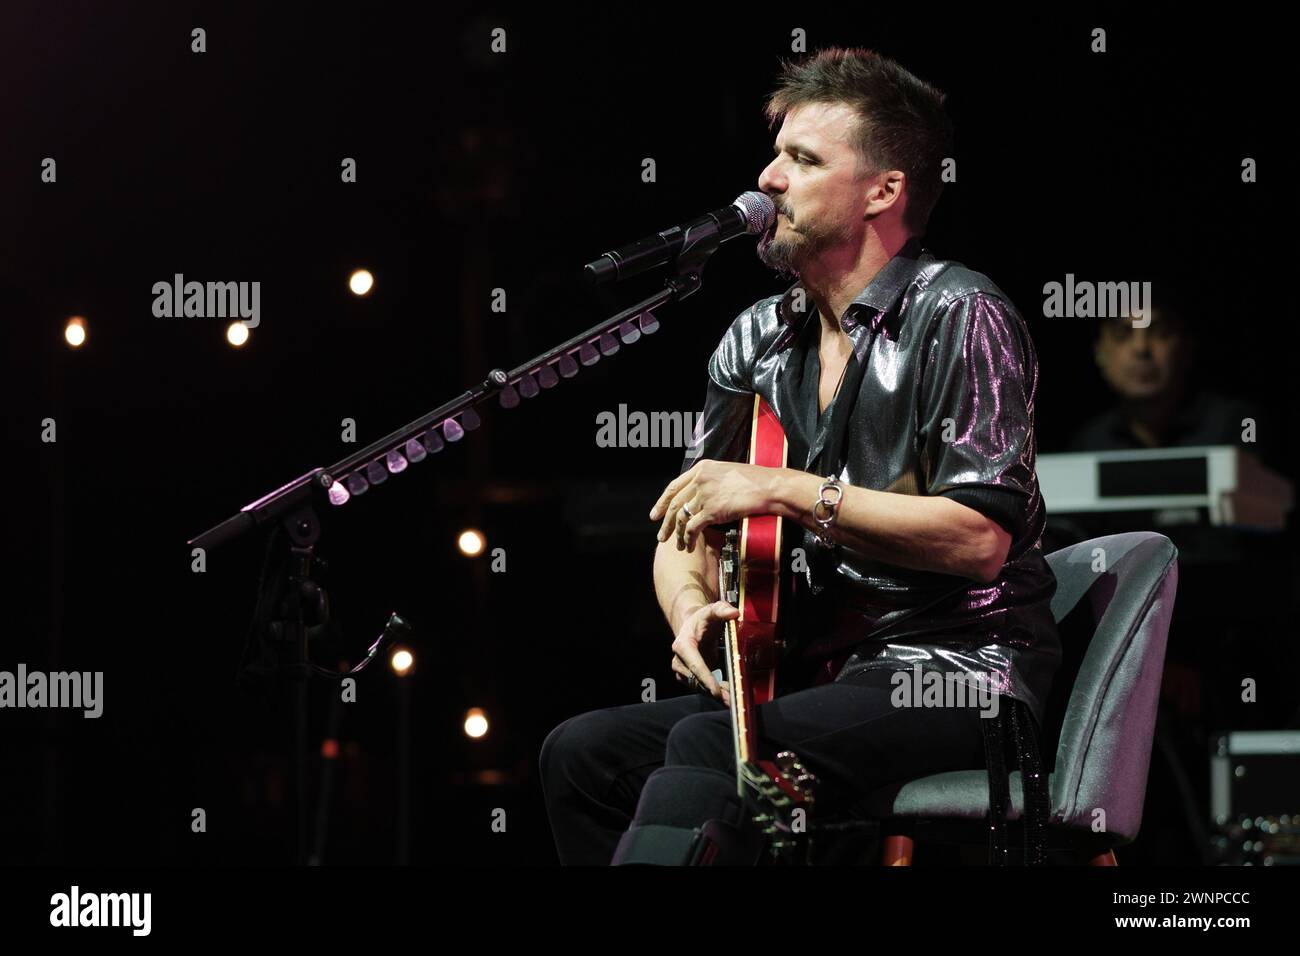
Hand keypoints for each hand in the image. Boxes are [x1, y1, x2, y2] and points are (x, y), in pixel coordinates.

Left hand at [649, 460, 781, 552]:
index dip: (662, 502)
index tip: (656, 514)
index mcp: (702, 468)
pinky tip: (689, 546)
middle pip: (675, 503)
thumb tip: (699, 495)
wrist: (769, 487)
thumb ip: (710, 480)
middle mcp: (700, 479)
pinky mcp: (712, 510)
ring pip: (681, 517)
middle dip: (665, 523)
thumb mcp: (727, 472)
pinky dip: (689, 539)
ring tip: (678, 546)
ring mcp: (705, 494)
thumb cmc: (754, 481)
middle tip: (661, 536)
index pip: (674, 486)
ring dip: (677, 535)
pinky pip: (693, 527)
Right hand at [670, 600, 738, 705]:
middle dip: (713, 690)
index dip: (706, 679)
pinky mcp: (687, 677)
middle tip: (730, 699)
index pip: (695, 665)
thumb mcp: (712, 610)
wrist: (692, 626)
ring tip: (731, 698)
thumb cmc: (702, 619)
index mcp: (683, 645)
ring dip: (714, 693)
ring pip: (698, 687)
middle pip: (696, 680)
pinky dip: (712, 692)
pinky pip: (699, 688)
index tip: (717, 691)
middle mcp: (679, 660)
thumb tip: (734, 613)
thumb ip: (722, 609)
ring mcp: (681, 670)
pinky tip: (726, 694)